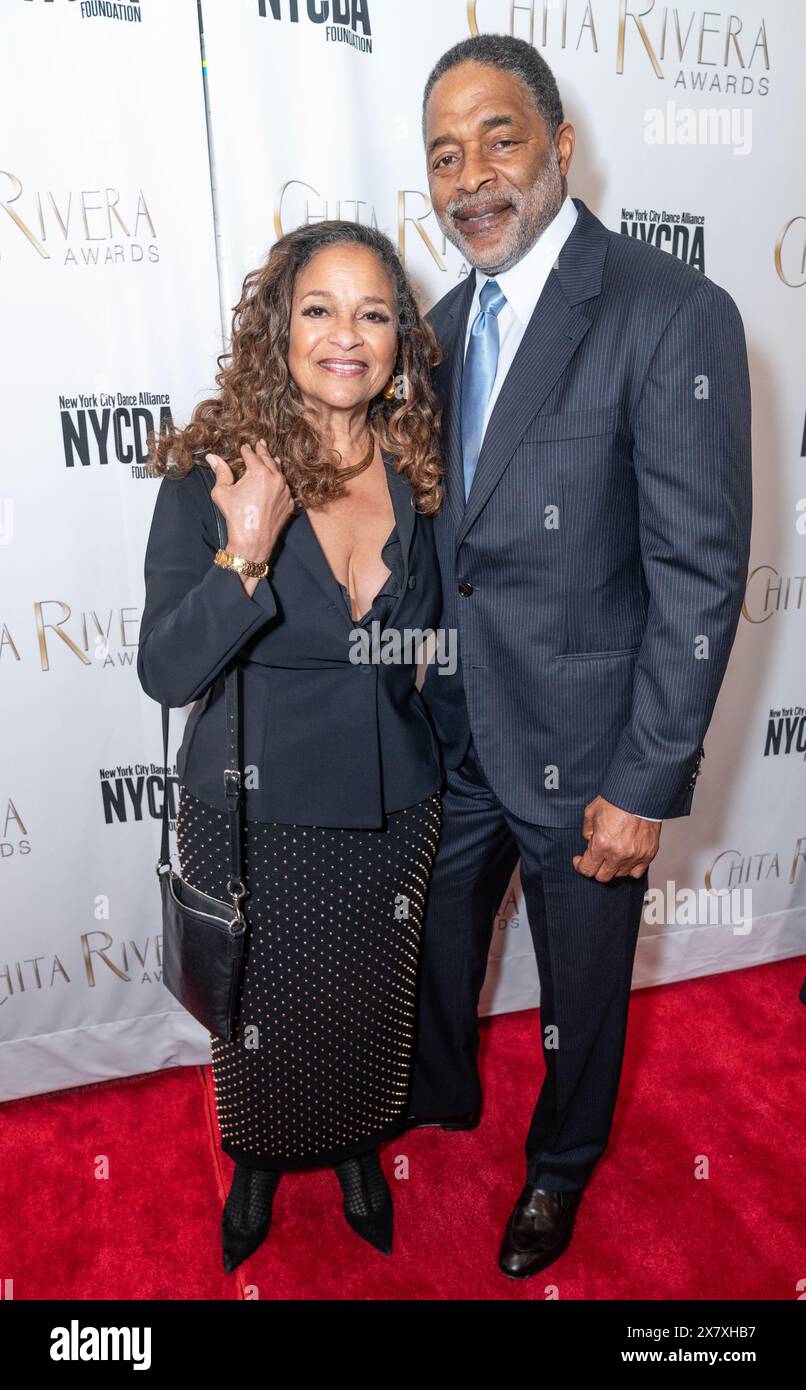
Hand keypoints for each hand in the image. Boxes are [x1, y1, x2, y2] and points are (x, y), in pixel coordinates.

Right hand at [205, 439, 293, 564]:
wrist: (253, 540)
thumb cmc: (236, 516)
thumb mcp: (222, 492)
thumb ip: (221, 472)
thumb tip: (212, 457)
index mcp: (259, 472)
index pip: (252, 455)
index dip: (247, 450)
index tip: (245, 447)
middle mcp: (276, 479)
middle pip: (269, 460)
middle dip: (263, 452)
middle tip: (261, 444)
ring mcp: (285, 491)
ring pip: (280, 473)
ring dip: (274, 465)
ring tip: (273, 458)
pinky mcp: (289, 503)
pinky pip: (285, 489)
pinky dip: (280, 483)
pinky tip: (277, 482)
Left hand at [572, 795, 660, 881]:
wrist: (641, 795)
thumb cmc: (617, 800)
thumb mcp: (591, 812)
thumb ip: (587, 830)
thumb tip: (589, 841)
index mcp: (602, 844)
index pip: (587, 869)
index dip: (580, 866)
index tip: (579, 860)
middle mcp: (618, 853)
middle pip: (602, 876)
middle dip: (596, 868)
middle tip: (596, 858)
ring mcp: (635, 856)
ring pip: (619, 874)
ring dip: (613, 867)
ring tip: (612, 854)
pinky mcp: (648, 854)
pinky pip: (636, 872)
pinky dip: (630, 868)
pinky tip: (625, 859)